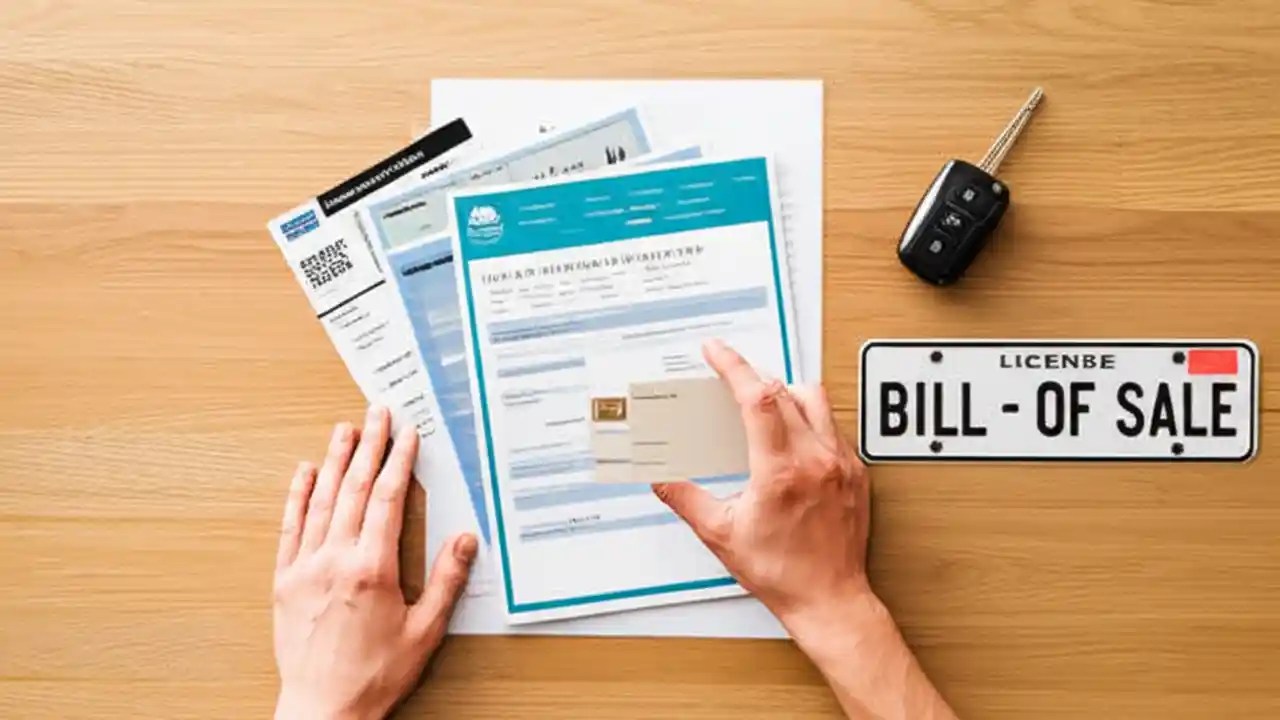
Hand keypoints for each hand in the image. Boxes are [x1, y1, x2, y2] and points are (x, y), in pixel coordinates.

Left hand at [273, 406, 477, 719]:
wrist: (323, 710)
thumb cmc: (374, 676)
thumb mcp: (425, 632)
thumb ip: (446, 581)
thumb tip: (466, 540)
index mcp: (372, 569)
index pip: (388, 499)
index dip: (399, 461)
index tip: (407, 434)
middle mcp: (335, 560)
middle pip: (355, 489)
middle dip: (369, 446)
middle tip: (378, 413)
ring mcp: (305, 568)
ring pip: (322, 500)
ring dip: (336, 460)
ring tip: (345, 429)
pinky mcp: (284, 581)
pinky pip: (290, 527)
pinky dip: (298, 495)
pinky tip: (305, 472)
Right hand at [653, 341, 957, 718]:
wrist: (829, 599)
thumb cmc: (782, 573)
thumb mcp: (721, 535)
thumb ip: (686, 499)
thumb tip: (662, 480)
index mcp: (779, 471)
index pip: (757, 398)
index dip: (734, 366)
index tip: (716, 352)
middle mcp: (815, 459)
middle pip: (785, 390)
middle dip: (754, 377)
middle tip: (731, 378)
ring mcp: (840, 464)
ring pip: (816, 401)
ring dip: (787, 393)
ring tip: (765, 402)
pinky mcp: (856, 473)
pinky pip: (833, 427)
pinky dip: (809, 420)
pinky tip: (792, 437)